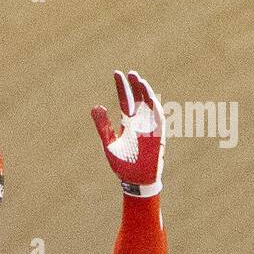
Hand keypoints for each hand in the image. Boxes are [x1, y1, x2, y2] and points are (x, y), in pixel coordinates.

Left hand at [92, 70, 164, 196]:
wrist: (134, 181)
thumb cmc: (123, 165)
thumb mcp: (109, 143)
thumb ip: (103, 125)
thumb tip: (96, 106)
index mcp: (128, 124)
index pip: (125, 101)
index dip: (122, 88)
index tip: (117, 74)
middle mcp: (139, 122)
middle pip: (138, 99)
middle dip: (134, 86)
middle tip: (129, 73)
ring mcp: (149, 126)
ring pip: (148, 103)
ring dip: (144, 91)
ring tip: (137, 78)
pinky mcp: (157, 132)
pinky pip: (157, 114)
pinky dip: (153, 103)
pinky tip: (147, 93)